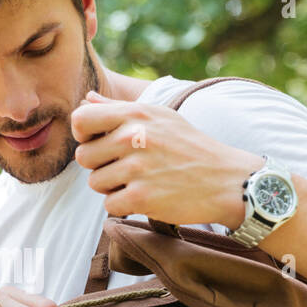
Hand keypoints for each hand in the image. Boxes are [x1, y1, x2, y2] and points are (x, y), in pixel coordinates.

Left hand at [70, 90, 261, 228]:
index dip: (84, 135)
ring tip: (141, 180)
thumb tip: (86, 100)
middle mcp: (133, 138)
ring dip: (113, 187)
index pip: (80, 121)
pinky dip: (124, 205)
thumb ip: (118, 109)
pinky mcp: (141, 197)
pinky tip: (146, 196)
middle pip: (84, 157)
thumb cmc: (189, 147)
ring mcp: (136, 168)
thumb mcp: (159, 118)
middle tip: (128, 167)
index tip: (99, 143)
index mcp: (135, 114)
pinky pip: (109, 205)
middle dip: (100, 165)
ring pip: (95, 183)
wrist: (225, 180)